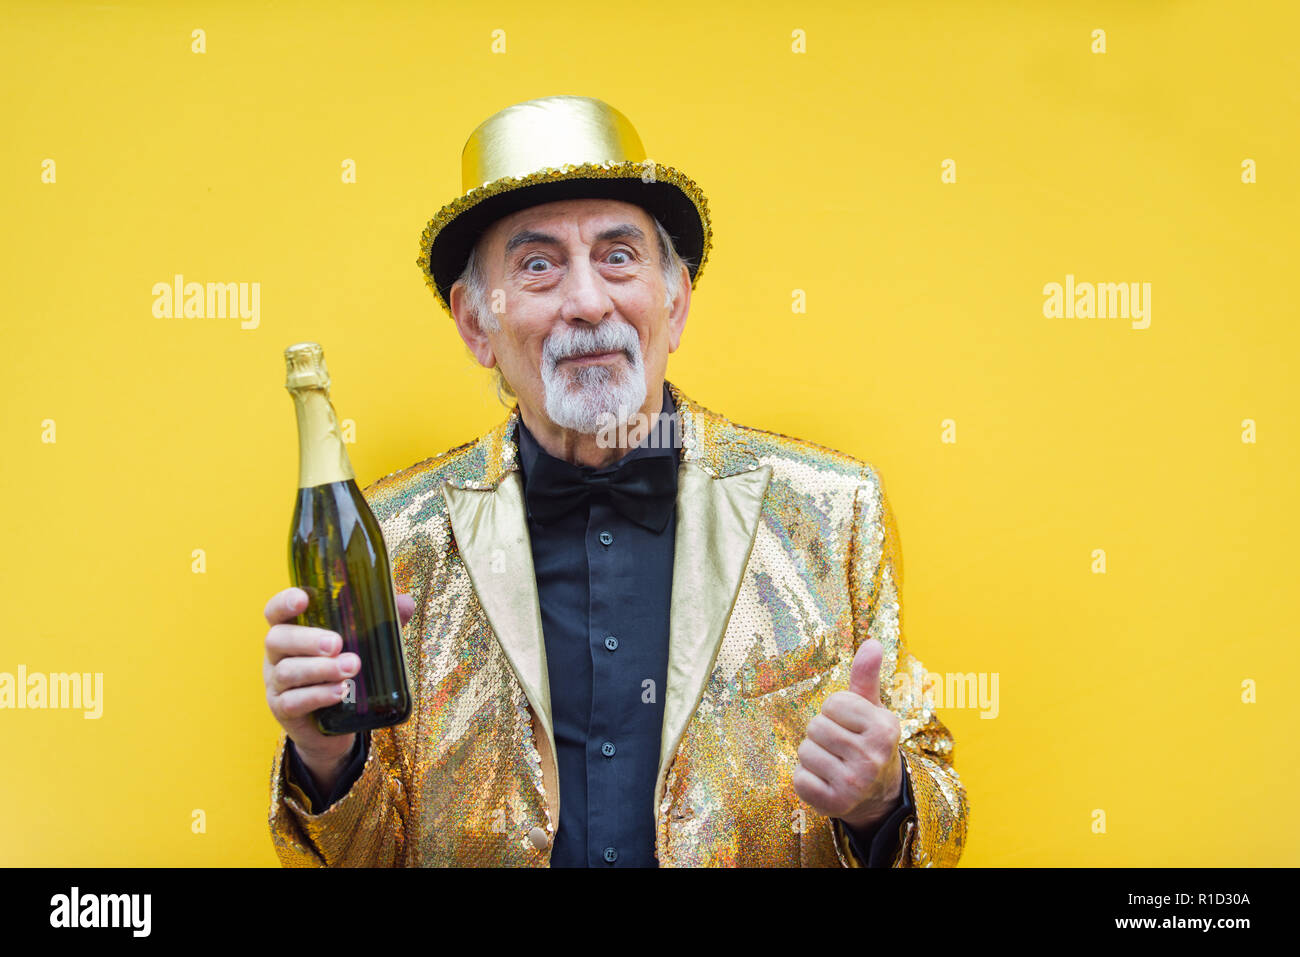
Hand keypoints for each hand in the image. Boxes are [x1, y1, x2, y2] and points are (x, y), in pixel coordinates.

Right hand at [262, 587, 415, 789]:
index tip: (303, 598)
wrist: (332, 724)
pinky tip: (340, 692)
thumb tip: (406, 602)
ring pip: (287, 671)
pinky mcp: (283, 710)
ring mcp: (276, 684)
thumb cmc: (343, 673)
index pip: (276, 612)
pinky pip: (293, 702)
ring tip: (351, 667)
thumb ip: (378, 624)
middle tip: (337, 643)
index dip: (284, 602)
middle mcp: (278, 655)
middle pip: (277, 639)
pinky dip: (318, 695)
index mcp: (292, 631)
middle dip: (307, 639)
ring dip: (321, 669)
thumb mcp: (359, 645)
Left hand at [792, 638, 902, 832]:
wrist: (878, 794)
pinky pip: (799, 779)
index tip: (850, 725)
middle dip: (822, 734)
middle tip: (840, 747)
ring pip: (805, 751)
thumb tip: (873, 642)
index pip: (833, 703)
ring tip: (834, 763)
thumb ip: (867, 676)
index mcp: (884, 728)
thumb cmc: (868, 741)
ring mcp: (854, 784)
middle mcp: (872, 757)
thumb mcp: (871, 709)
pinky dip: (806, 780)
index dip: (836, 712)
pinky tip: (826, 782)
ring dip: (813, 756)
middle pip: (816, 727)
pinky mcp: (835, 805)